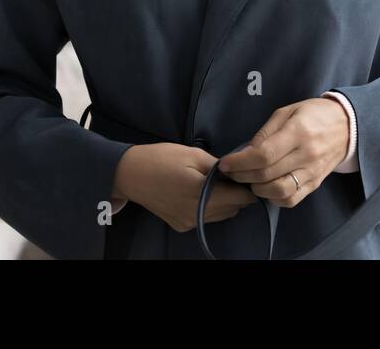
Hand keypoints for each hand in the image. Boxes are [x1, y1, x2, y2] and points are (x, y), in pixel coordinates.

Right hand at [113, 142, 259, 232]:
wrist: (130, 174)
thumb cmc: (161, 158)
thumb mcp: (194, 154)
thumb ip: (218, 167)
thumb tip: (237, 175)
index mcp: (201, 194)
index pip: (240, 199)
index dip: (248, 187)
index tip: (249, 176)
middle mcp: (196, 214)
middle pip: (233, 209)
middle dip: (238, 195)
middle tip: (233, 177)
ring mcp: (188, 222)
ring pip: (221, 216)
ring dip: (226, 202)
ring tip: (218, 184)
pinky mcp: (181, 225)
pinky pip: (206, 219)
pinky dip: (211, 208)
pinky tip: (202, 193)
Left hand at [215, 97, 350, 208]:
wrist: (346, 125)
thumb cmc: (313, 114)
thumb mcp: (287, 111)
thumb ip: (265, 132)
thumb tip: (246, 153)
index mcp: (298, 132)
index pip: (264, 155)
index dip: (240, 162)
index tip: (225, 163)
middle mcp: (307, 155)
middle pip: (267, 174)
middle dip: (242, 176)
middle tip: (231, 172)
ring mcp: (313, 172)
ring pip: (279, 191)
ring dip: (257, 189)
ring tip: (248, 179)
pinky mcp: (315, 184)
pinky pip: (291, 199)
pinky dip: (274, 198)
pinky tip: (265, 187)